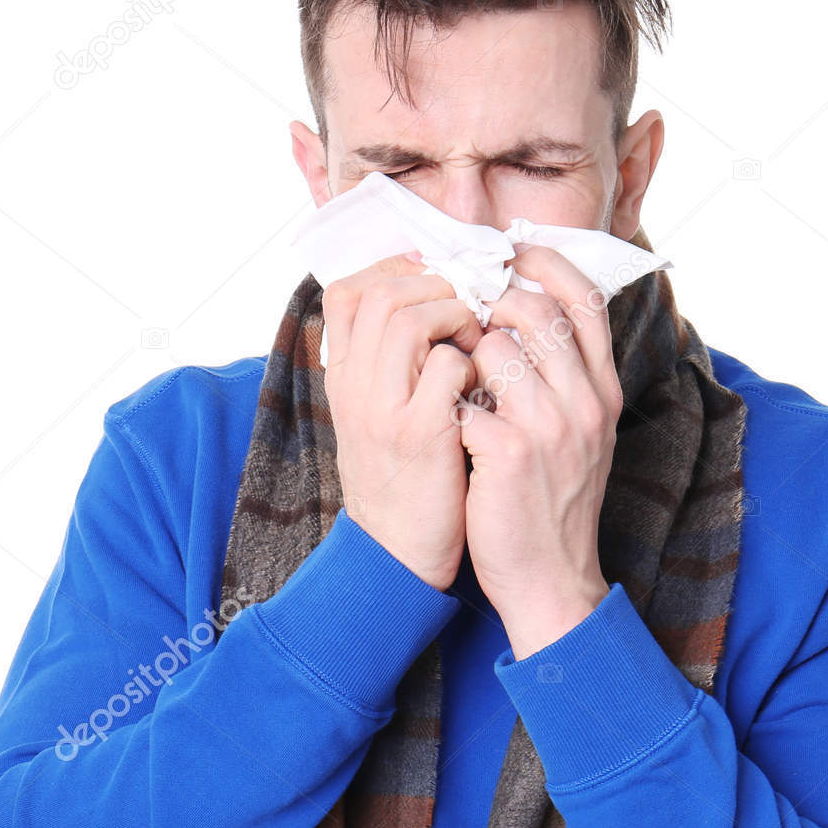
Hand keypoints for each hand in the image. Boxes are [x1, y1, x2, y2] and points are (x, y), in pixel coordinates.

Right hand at [321, 253, 481, 590]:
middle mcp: (353, 388)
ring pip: (410, 319)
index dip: (395, 271)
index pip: (347, 292)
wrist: (398, 556)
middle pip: (380, 293)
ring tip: (477, 341)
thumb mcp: (374, 417)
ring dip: (456, 316)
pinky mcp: (419, 435)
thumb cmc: (401, 481)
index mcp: (342, 379)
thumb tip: (424, 309)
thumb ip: (387, 365)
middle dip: (434, 286)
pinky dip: (473, 361)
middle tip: (467, 307)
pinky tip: (485, 383)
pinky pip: (447, 366)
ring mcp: (383, 410)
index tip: (435, 281)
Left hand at [457, 246, 622, 656]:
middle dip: (489, 303)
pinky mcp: (510, 453)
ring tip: (454, 381)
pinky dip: (448, 403)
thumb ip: (562, 376)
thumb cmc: (551, 502)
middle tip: (462, 318)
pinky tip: (446, 425)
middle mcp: (585, 401)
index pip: (584, 299)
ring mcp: (551, 426)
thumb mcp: (577, 433)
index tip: (510, 252)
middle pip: (535, 309)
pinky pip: (464, 396)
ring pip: (495, 346)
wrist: (551, 580)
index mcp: (603, 390)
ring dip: (463, 355)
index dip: (545, 262)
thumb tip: (522, 317)